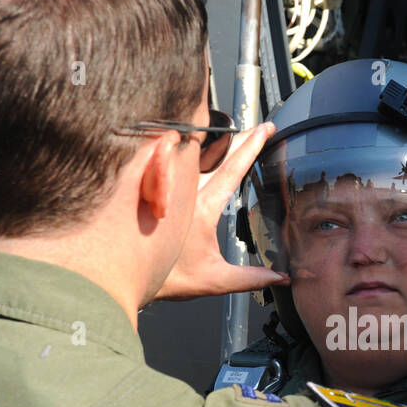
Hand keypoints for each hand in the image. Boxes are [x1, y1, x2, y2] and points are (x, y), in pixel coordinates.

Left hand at [154, 122, 290, 300]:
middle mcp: (185, 192)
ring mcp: (170, 188)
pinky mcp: (157, 191)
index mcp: (203, 208)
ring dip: (214, 143)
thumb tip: (279, 278)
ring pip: (194, 155)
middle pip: (217, 155)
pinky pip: (174, 162)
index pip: (233, 169)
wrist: (126, 276)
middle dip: (239, 138)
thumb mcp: (214, 280)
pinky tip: (195, 148)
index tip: (265, 129)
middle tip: (258, 127)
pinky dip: (189, 152)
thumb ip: (249, 278)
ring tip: (233, 135)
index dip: (252, 147)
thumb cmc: (168, 277)